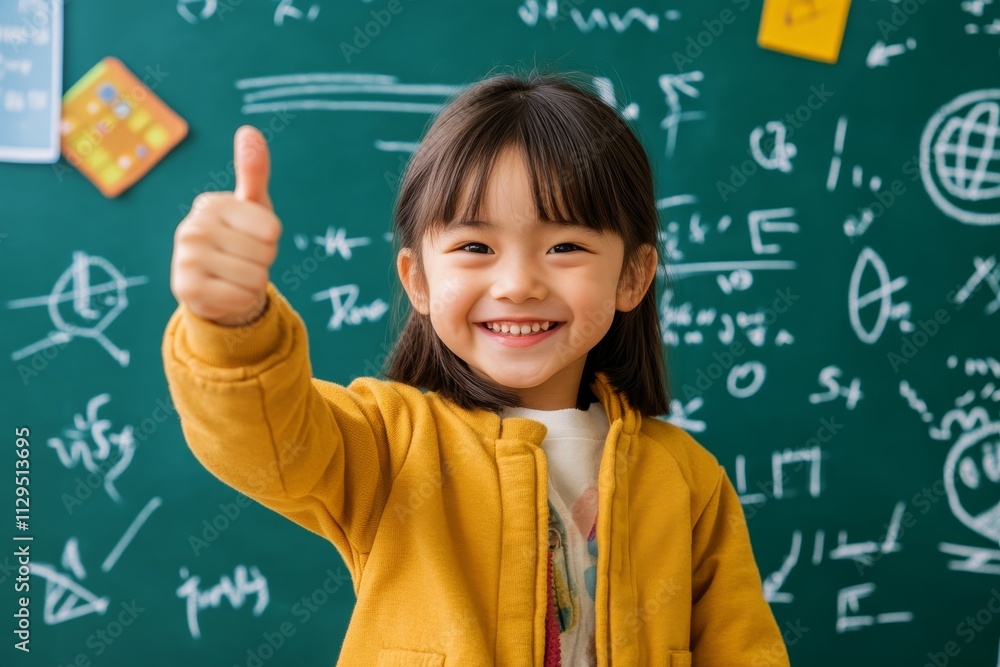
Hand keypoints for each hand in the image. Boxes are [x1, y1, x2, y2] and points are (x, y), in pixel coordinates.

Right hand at [170, 125, 281, 326]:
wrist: (213, 286)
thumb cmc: (239, 239)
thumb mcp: (252, 206)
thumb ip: (253, 171)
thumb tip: (249, 130)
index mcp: (211, 205)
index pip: (272, 229)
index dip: (270, 239)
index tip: (250, 237)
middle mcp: (192, 228)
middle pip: (265, 253)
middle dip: (262, 262)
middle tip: (241, 260)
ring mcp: (185, 259)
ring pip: (255, 277)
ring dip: (254, 283)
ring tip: (234, 276)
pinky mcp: (186, 289)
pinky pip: (241, 298)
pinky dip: (242, 300)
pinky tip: (225, 292)